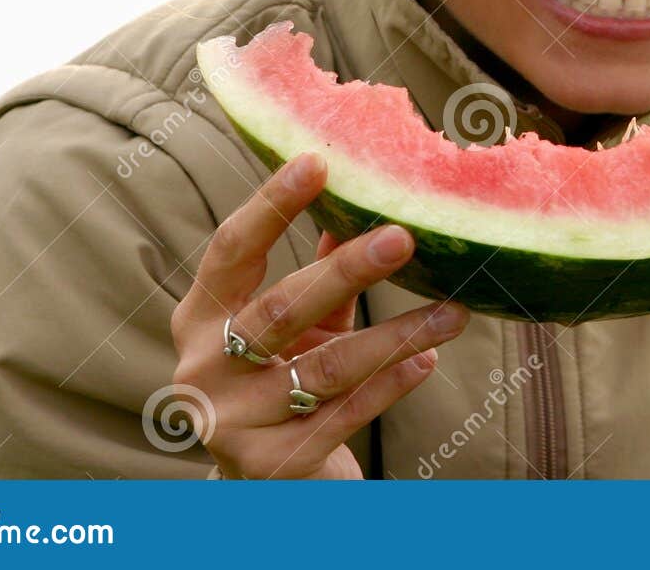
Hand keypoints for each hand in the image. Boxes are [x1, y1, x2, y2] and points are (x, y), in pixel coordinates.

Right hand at [169, 152, 470, 478]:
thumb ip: (321, 275)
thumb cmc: (284, 382)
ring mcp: (231, 422)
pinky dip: (390, 385)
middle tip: (404, 237)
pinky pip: (342, 417)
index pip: (230, 250)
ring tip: (451, 312)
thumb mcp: (298, 326)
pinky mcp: (269, 467)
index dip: (270, 204)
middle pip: (279, 308)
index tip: (318, 161)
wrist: (269, 487)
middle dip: (346, 270)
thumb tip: (365, 210)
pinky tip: (427, 359)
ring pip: (323, 370)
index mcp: (198, 317)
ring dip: (395, 336)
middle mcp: (202, 368)